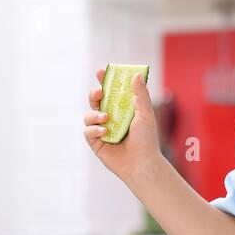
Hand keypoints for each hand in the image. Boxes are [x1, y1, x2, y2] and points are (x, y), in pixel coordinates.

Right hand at [83, 68, 161, 183]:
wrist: (141, 162)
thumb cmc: (146, 138)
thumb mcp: (145, 113)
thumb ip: (140, 94)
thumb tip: (136, 75)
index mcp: (123, 109)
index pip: (112, 92)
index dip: (105, 81)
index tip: (101, 71)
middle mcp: (111, 118)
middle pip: (96, 102)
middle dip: (94, 95)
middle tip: (99, 93)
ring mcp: (102, 129)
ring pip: (89, 115)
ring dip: (95, 114)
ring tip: (106, 118)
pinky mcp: (95, 142)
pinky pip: (88, 131)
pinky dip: (94, 129)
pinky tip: (105, 132)